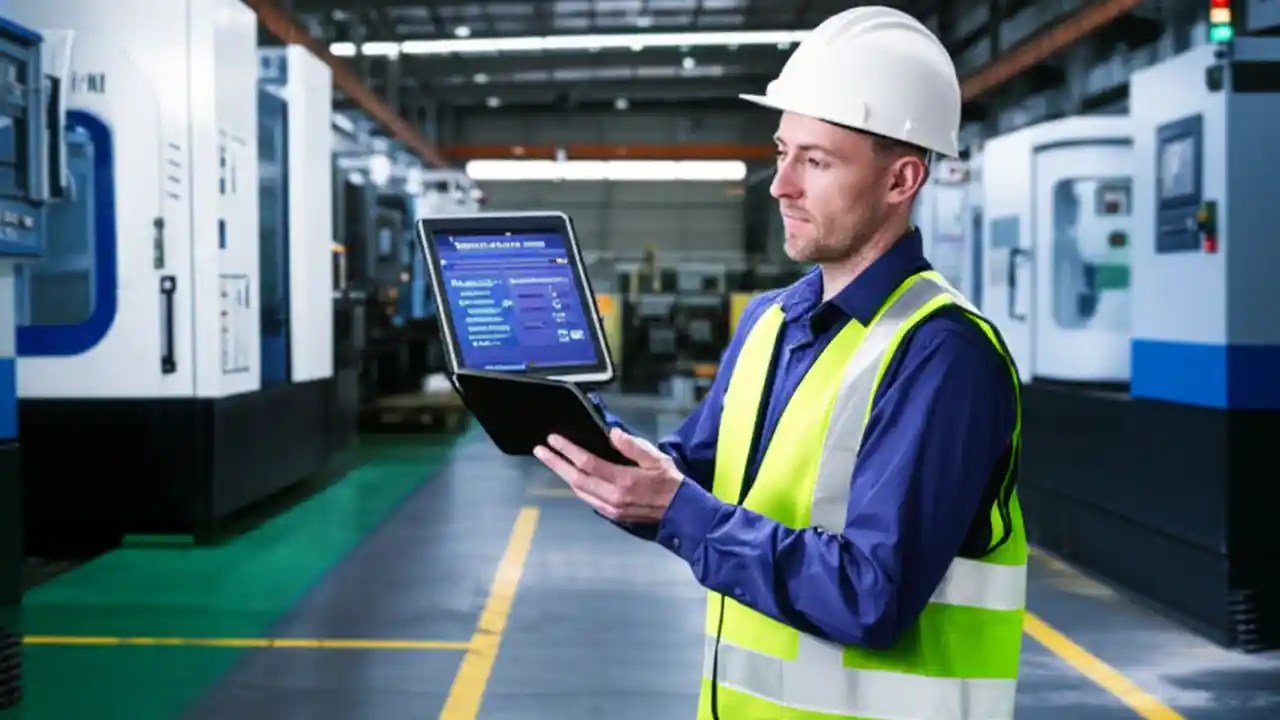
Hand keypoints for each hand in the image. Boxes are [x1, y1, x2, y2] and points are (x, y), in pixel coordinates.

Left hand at [533, 428, 683, 523]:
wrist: (681, 511)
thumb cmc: (670, 482)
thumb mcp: (655, 458)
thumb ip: (633, 445)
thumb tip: (612, 433)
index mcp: (624, 481)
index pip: (588, 463)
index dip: (568, 450)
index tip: (554, 440)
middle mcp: (613, 497)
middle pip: (576, 479)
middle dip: (556, 463)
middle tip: (540, 450)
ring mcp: (611, 508)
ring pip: (579, 491)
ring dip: (563, 475)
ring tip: (552, 461)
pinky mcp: (612, 515)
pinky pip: (588, 499)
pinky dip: (576, 486)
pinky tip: (571, 477)